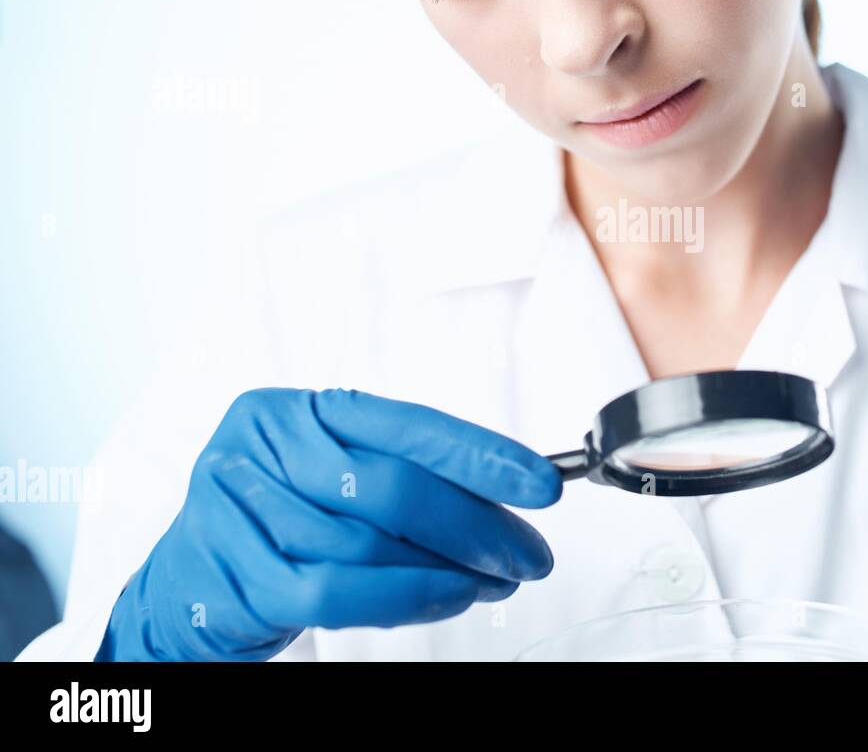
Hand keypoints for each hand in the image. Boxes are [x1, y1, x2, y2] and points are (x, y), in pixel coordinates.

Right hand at [96, 387, 561, 660]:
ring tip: (495, 581)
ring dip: (451, 570)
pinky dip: (407, 597)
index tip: (542, 484)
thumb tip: (508, 496)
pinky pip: (340, 592)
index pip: (406, 426)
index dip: (481, 455)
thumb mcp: (334, 479)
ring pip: (371, 545)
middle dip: (478, 525)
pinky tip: (450, 597)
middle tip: (529, 554)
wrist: (184, 585)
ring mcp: (240, 511)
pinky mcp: (236, 576)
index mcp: (296, 411)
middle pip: (393, 487)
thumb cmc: (280, 522)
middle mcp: (263, 449)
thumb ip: (406, 475)